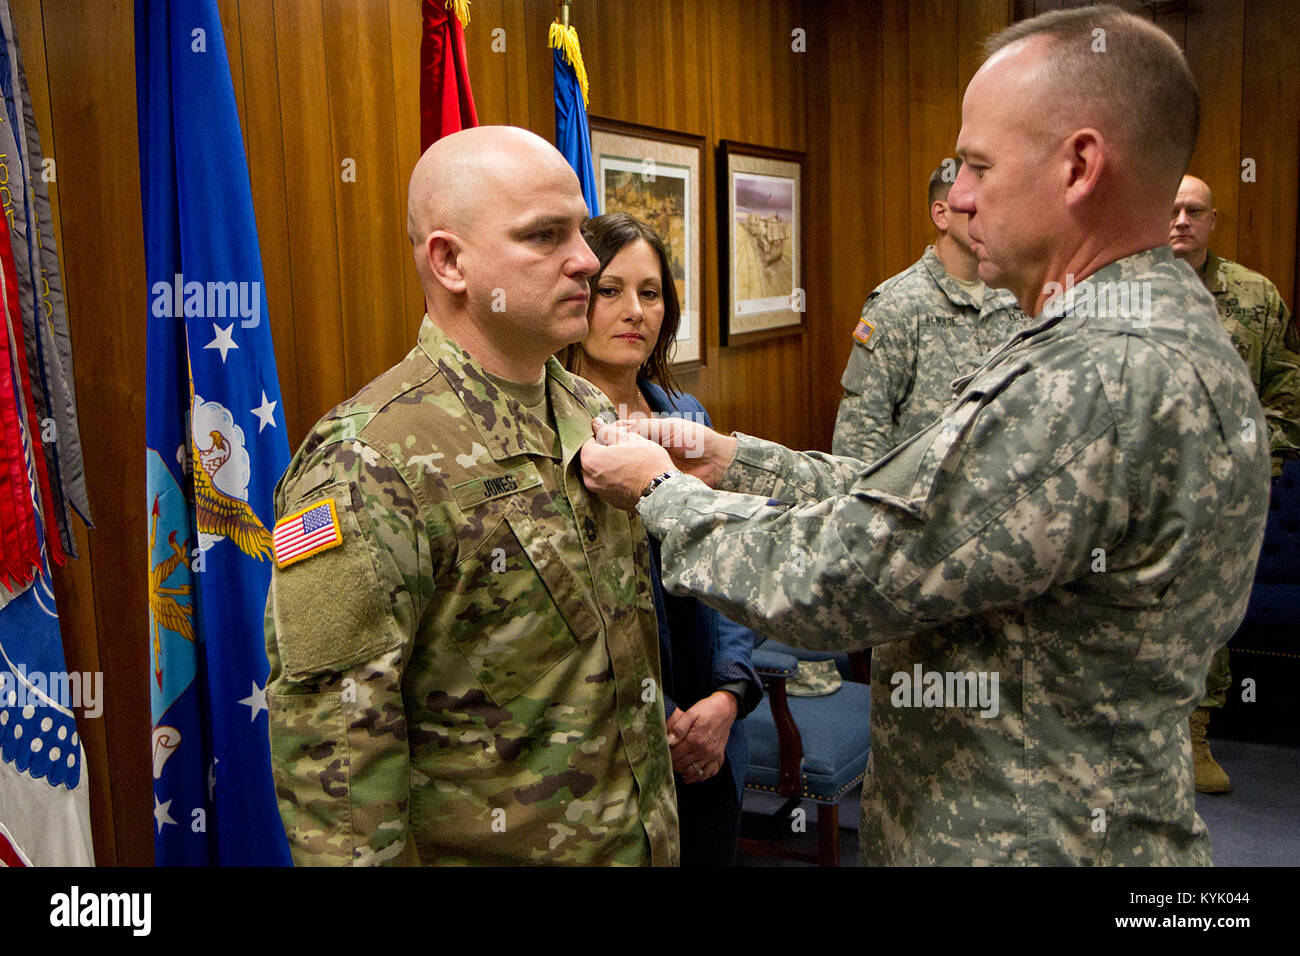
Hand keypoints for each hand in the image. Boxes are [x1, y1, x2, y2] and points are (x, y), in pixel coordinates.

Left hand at [579, 425, 672, 510]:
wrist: (662, 490)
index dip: (601, 437)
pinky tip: (630, 476)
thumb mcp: (628, 438)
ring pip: (599, 474)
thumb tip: (595, 423)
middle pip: (591, 460)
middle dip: (603, 453)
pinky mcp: (611, 501)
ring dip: (608, 467)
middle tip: (623, 449)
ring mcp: (600, 492)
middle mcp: (590, 479)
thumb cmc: (646, 461)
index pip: (588, 443)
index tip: (615, 438)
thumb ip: (607, 430)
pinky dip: (614, 480)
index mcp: (591, 460)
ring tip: (628, 463)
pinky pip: (608, 486)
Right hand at [598, 417, 737, 488]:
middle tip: (591, 453)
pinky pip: (636, 479)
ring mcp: (650, 465)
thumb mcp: (666, 428)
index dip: (610, 432)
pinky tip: (613, 479)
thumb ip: (642, 427)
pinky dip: (625, 479)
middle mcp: (647, 448)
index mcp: (650, 431)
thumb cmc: (695, 439)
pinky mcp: (654, 480)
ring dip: (614, 465)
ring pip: (626, 465)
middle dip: (609, 450)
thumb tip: (616, 426)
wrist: (716, 462)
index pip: (624, 430)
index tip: (594, 434)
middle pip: (622, 448)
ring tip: (598, 466)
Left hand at [669, 691, 737, 783]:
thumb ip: (678, 728)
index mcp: (695, 740)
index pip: (675, 754)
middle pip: (682, 764)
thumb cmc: (706, 709)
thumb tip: (668, 741)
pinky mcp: (718, 757)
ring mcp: (712, 755)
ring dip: (682, 770)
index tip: (662, 752)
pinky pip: (708, 773)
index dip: (666, 754)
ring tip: (676, 765)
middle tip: (667, 759)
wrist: (725, 709)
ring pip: (693, 771)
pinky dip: (698, 777)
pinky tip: (689, 775)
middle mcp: (704, 750)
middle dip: (672, 763)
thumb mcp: (690, 713)